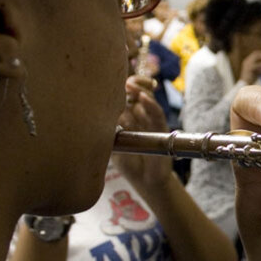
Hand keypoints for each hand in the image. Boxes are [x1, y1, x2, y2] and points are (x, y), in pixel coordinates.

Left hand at [113, 75, 171, 192]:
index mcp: (124, 116)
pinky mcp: (161, 128)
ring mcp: (149, 120)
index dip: (118, 85)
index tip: (108, 80)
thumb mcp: (114, 145)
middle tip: (122, 83)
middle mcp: (137, 115)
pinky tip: (143, 98)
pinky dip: (151, 104)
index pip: (122, 95)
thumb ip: (109, 130)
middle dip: (129, 85)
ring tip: (129, 86)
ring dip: (138, 91)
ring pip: (145, 98)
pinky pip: (157, 113)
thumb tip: (100, 113)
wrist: (146, 179)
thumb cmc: (128, 162)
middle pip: (135, 91)